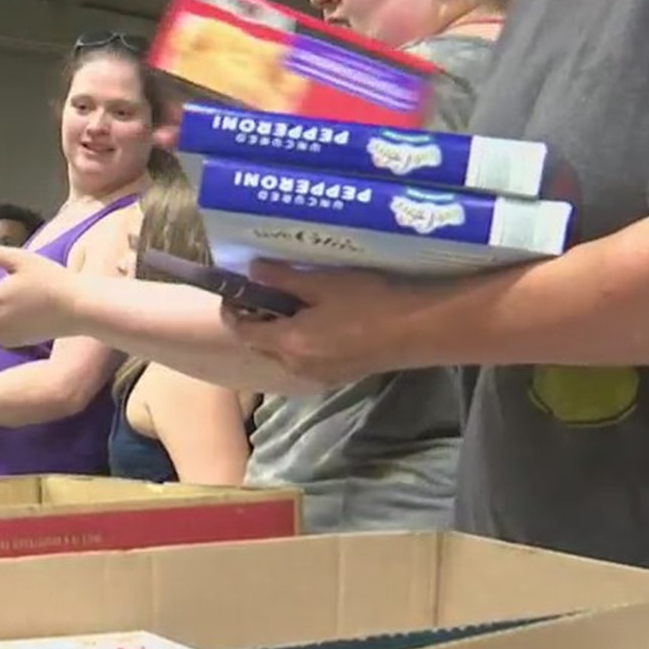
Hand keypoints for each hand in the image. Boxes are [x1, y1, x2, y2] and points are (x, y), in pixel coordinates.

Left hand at [229, 262, 426, 384]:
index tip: (232, 293)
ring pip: (283, 355)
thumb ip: (282, 278)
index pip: (243, 331)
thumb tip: (252, 271)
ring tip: (287, 306)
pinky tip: (315, 323)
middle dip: (253, 323)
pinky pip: (305, 361)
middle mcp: (297, 367)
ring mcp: (318, 376)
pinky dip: (298, 344)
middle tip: (258, 295)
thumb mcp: (323, 282)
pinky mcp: (338, 377)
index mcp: (288, 344)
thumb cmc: (369, 302)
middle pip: (260, 346)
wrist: (416, 330)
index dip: (232, 312)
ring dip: (277, 334)